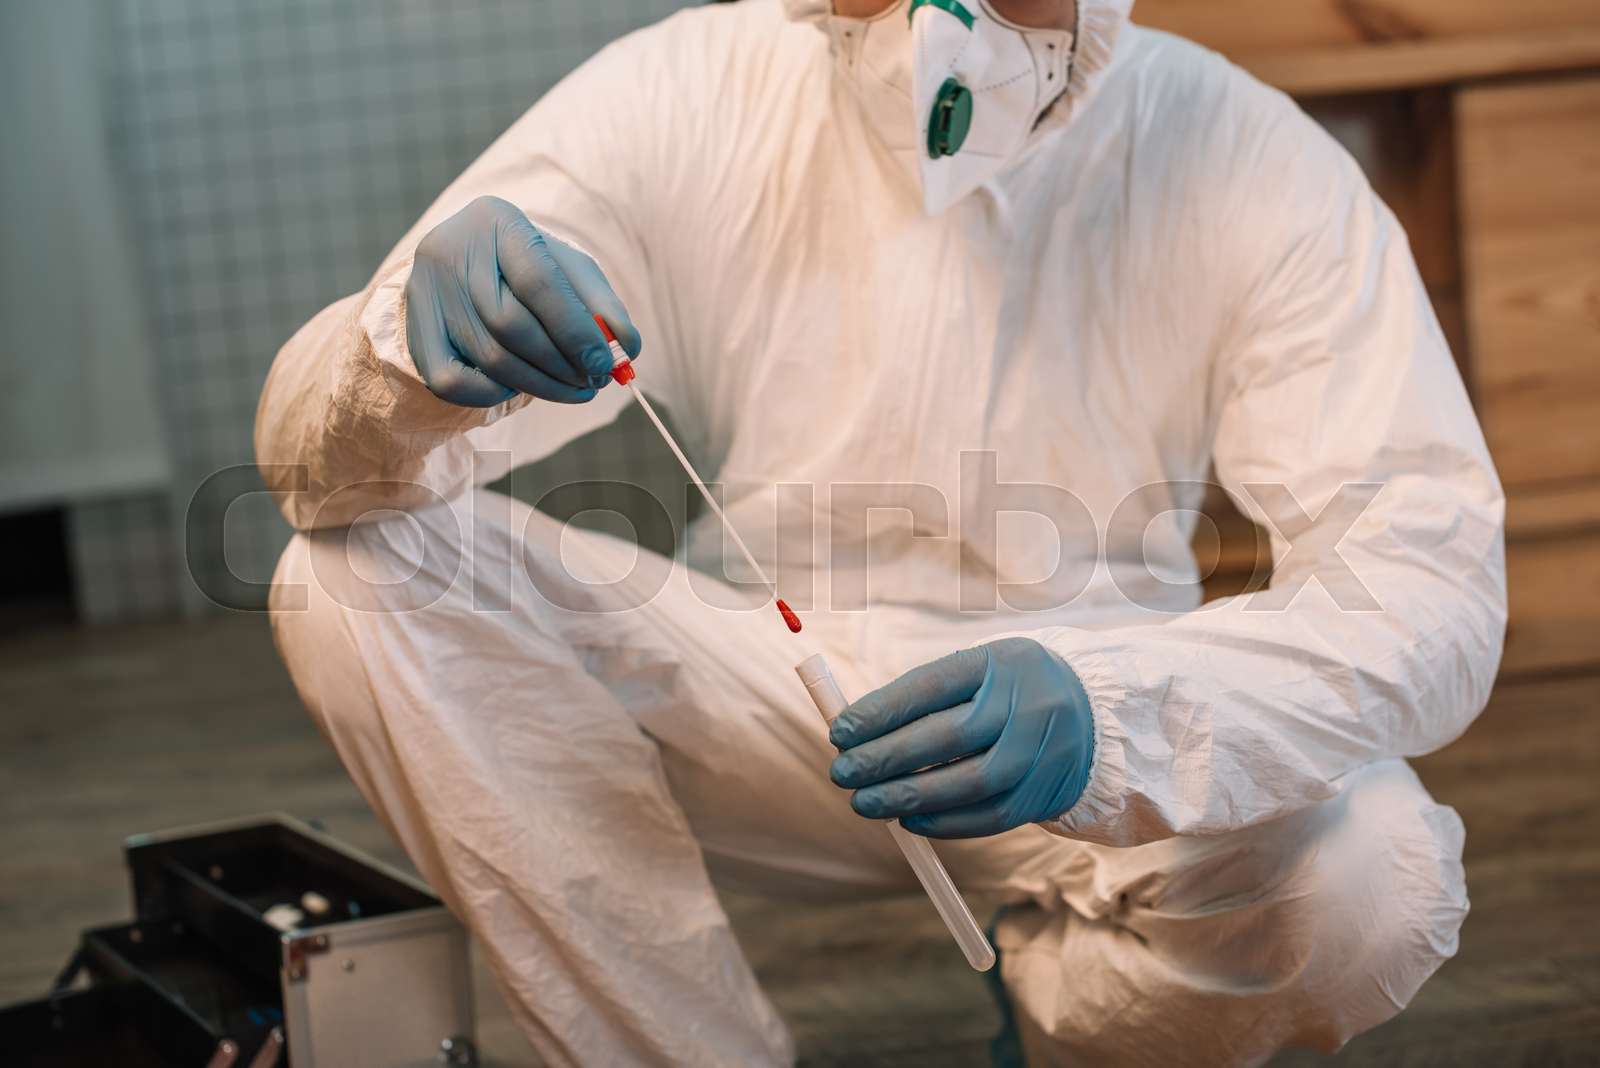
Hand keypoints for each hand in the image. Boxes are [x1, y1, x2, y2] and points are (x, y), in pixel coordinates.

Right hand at [404, 195, 640, 406]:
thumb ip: (604, 305)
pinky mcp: (413, 331)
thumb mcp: (571, 271)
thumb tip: (630, 348)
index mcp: (496, 220)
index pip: (538, 282)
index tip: (604, 364)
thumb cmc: (531, 267)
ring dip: (540, 385)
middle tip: (592, 383)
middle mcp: (451, 250)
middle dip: (560, 364)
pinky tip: (522, 386)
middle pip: (511, 326)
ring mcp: (425, 291)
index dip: (575, 331)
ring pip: (489, 357)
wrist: (467, 266)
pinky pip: (453, 383)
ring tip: (572, 388)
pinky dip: (495, 394)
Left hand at [827, 637, 1093, 837]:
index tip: (840, 732)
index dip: (881, 711)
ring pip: (970, 782)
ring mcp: (1041, 751)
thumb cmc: (1008, 691)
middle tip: (843, 772)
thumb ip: (921, 699)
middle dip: (886, 757)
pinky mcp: (1045, 791)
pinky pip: (990, 816)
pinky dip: (944, 823)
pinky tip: (908, 820)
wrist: (1092, 712)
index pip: (932, 686)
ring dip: (909, 796)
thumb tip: (854, 734)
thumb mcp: (976, 672)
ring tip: (865, 802)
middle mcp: (1027, 704)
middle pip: (949, 736)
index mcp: (1000, 662)